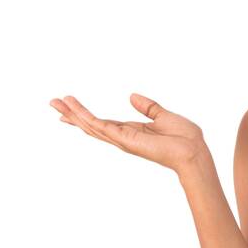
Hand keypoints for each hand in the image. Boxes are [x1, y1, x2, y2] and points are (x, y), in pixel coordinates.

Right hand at [49, 92, 209, 175]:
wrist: (193, 151)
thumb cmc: (185, 138)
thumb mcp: (164, 116)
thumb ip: (149, 107)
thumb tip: (132, 96)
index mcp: (132, 131)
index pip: (104, 123)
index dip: (86, 115)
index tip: (70, 107)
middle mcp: (124, 137)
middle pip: (92, 125)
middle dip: (72, 114)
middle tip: (53, 103)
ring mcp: (122, 139)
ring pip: (91, 125)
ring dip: (73, 114)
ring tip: (56, 102)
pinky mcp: (124, 139)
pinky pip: (100, 126)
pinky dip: (85, 116)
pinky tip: (73, 108)